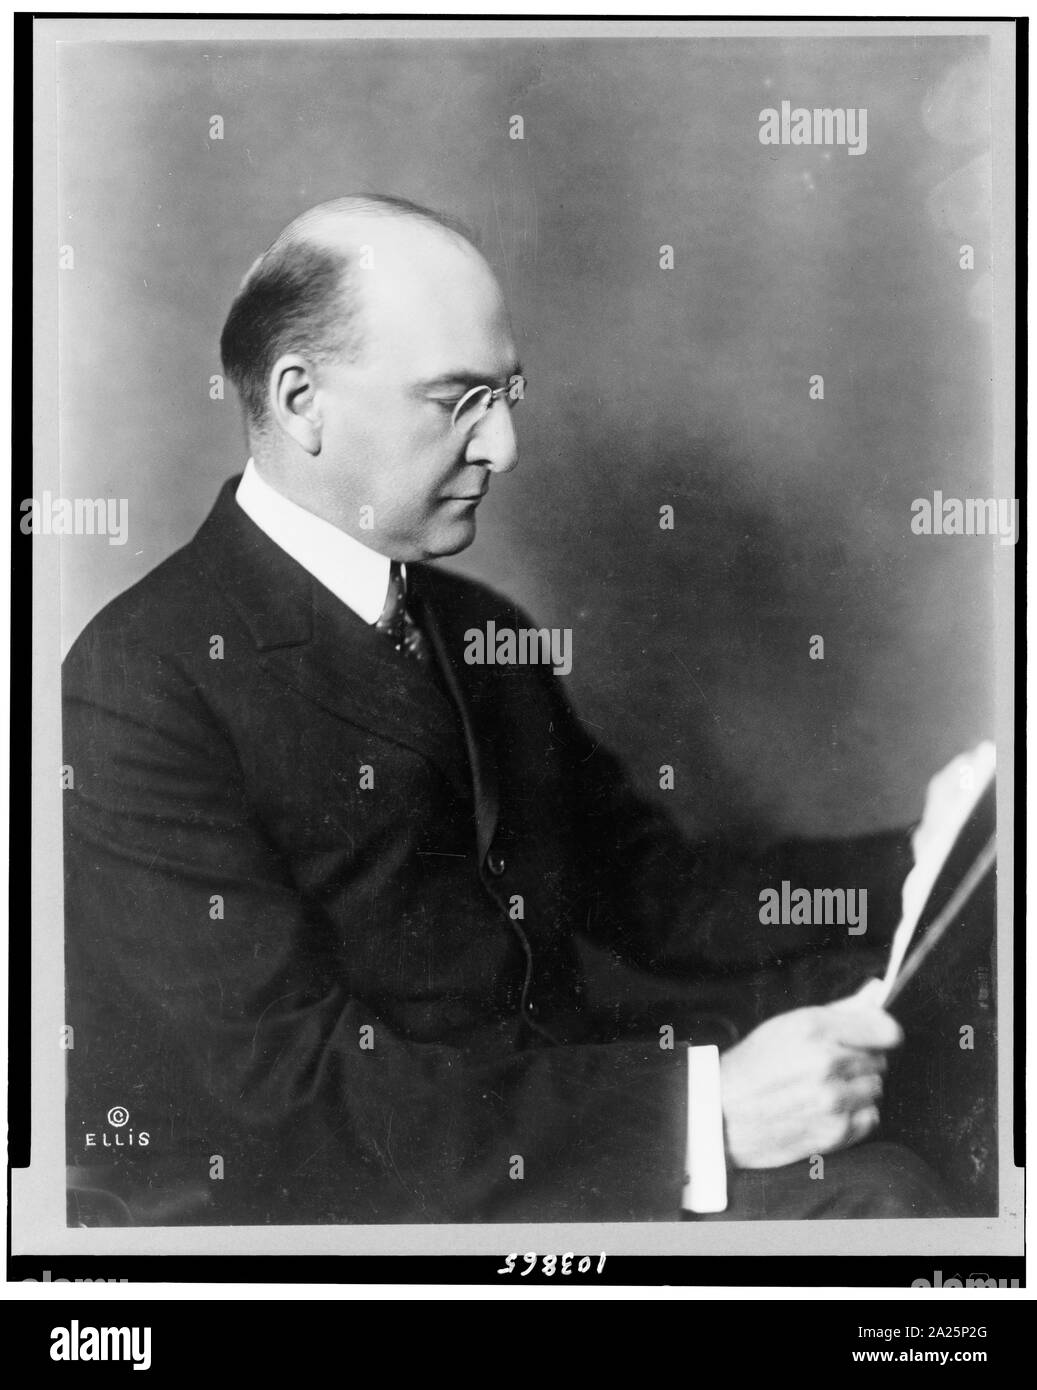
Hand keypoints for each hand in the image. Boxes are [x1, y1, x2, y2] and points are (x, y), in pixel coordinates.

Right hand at [719, 990, 901, 1169]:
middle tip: (828, 1065)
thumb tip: (878, 991)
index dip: (880, 1033)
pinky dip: (855, 1116)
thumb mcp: (790, 1024)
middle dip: (859, 1061)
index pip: (885, 1029)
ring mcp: (833, 1101)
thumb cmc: (754, 1065)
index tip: (872, 1038)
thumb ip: (840, 1008)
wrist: (722, 1114)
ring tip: (824, 1089)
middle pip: (879, 1060)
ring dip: (857, 1089)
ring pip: (876, 1089)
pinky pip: (871, 1118)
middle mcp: (827, 1063)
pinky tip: (827, 1110)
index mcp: (815, 1029)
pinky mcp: (835, 1133)